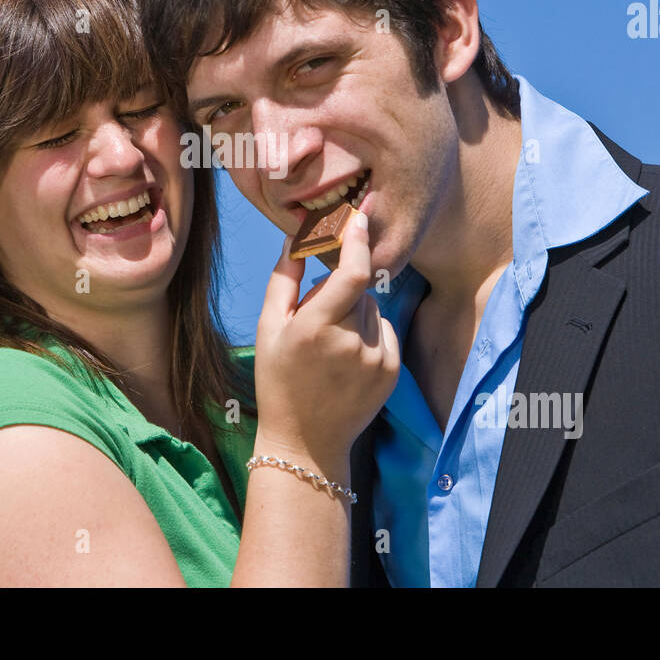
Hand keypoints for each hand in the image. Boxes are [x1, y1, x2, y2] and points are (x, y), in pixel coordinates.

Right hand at [252, 212, 400, 464]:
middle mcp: (350, 343)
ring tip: (331, 346)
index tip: (361, 218)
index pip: (351, 274)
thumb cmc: (278, 381)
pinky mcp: (391, 371)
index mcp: (315, 328)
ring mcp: (375, 359)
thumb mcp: (268, 330)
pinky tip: (348, 358)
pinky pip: (384, 331)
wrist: (306, 441)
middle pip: (358, 290)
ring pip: (372, 309)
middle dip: (342, 291)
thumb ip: (283, 281)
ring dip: (355, 313)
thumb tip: (295, 240)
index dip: (358, 241)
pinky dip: (369, 334)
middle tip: (318, 318)